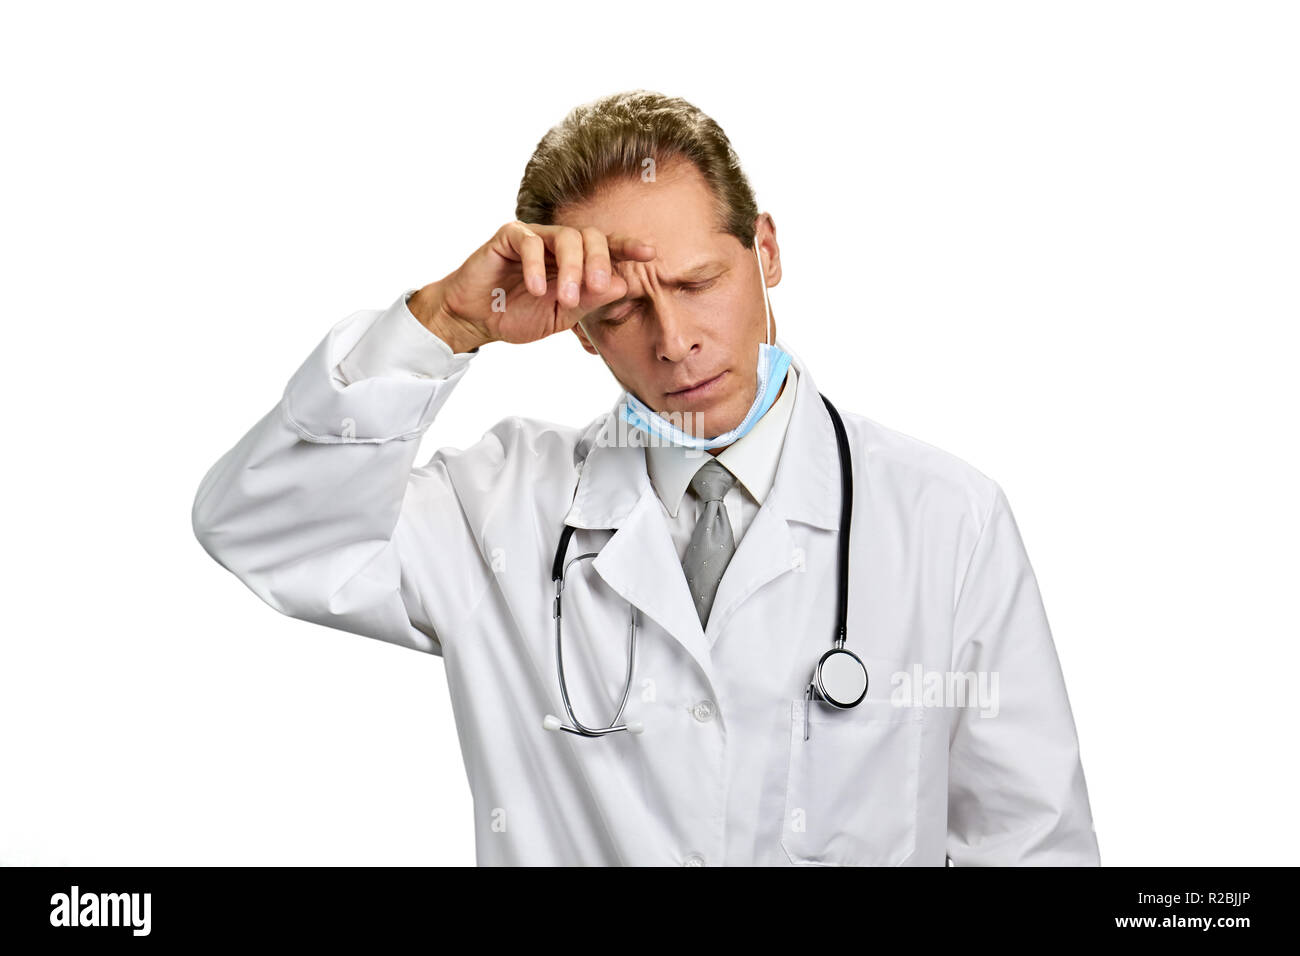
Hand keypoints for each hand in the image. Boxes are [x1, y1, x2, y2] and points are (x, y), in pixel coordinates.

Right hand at [411, 221, 656, 349]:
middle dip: (600, 261)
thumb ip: (590, 301)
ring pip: (565, 237)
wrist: (475, 320)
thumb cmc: (517, 315)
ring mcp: (534, 237)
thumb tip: (622, 284)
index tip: (649, 254)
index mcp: (575, 262)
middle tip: (598, 287)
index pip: (606, 248)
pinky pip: (529, 241)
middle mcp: (557, 245)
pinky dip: (536, 266)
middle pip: (590, 236)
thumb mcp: (562, 316)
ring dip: (571, 268)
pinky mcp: (508, 237)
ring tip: (566, 297)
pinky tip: (536, 289)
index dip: (627, 248)